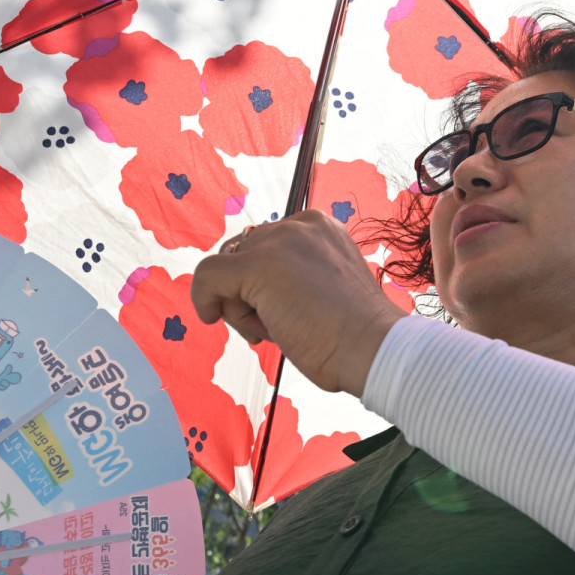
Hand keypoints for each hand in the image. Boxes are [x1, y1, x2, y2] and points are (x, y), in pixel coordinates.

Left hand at [190, 210, 406, 397]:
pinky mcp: (258, 265)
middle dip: (248, 293)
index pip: (266, 246)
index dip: (263, 284)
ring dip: (237, 304)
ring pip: (227, 268)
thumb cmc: (352, 334)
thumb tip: (243, 287)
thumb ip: (292, 276)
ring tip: (271, 330)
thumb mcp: (323, 287)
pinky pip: (207, 275)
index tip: (283, 312)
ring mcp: (279, 242)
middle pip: (244, 254)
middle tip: (273, 326)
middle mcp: (300, 225)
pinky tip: (212, 318)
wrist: (372, 348)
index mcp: (320, 227)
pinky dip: (202, 298)